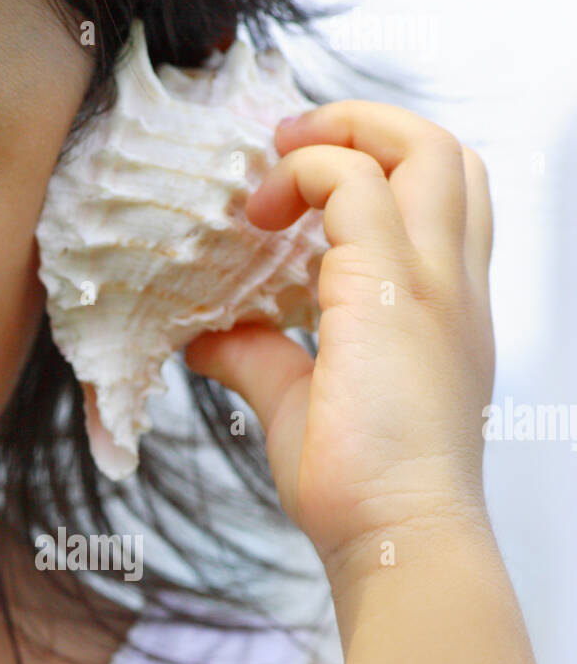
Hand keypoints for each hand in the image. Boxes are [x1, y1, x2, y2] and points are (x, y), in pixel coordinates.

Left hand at [183, 100, 496, 594]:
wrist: (393, 536)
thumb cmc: (359, 489)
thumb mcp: (299, 406)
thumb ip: (260, 360)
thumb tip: (210, 339)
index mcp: (444, 313)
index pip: (445, 205)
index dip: (383, 172)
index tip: (307, 193)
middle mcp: (452, 288)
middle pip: (449, 155)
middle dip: (371, 126)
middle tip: (292, 146)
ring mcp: (432, 284)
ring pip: (425, 148)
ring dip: (345, 134)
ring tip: (278, 161)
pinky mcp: (389, 290)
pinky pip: (353, 186)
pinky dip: (306, 176)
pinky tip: (262, 213)